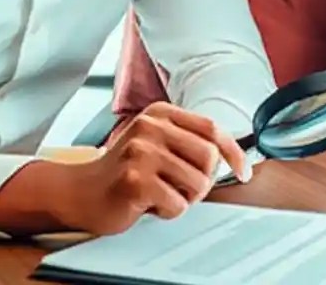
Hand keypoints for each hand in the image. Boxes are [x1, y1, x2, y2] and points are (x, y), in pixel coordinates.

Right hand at [61, 102, 250, 234]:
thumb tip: (235, 158)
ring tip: (161, 194)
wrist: (81, 193)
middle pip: (210, 157)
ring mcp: (141, 151)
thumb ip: (189, 143)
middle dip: (204, 181)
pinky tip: (147, 205)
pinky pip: (177, 204)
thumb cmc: (126, 172)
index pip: (212, 128)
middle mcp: (150, 127)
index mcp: (160, 114)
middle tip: (182, 189)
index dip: (234, 152)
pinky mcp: (134, 179)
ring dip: (185, 198)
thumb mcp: (157, 145)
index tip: (245, 173)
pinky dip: (168, 211)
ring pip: (197, 183)